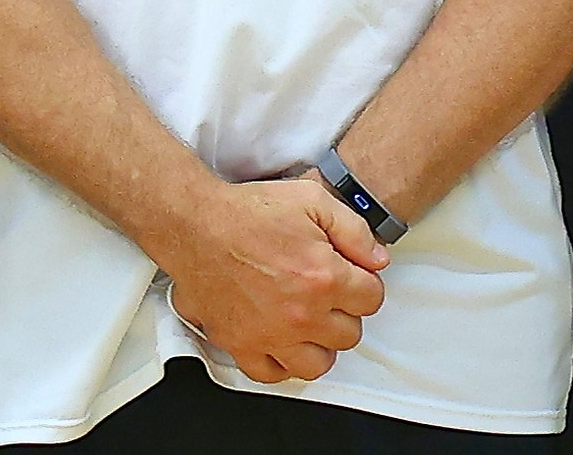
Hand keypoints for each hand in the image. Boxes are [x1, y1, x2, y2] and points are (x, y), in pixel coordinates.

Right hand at [151, 176, 388, 384]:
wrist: (195, 224)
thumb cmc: (248, 211)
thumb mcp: (312, 199)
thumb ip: (354, 230)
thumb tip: (378, 260)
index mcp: (324, 277)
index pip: (372, 299)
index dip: (364, 284)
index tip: (350, 276)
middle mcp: (301, 314)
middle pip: (349, 334)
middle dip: (344, 313)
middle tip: (326, 294)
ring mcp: (271, 335)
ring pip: (318, 363)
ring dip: (319, 344)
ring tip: (308, 322)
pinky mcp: (241, 345)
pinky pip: (273, 373)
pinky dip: (281, 362)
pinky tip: (281, 341)